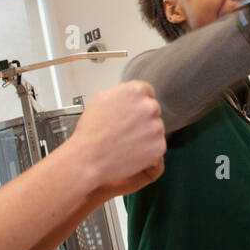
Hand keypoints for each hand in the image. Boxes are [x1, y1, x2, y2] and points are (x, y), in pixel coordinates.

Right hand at [69, 80, 165, 194]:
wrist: (89, 158)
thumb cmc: (91, 130)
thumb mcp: (101, 98)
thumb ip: (121, 91)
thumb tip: (129, 93)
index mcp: (136, 91)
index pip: (147, 92)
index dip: (137, 103)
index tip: (132, 111)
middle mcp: (149, 107)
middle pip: (152, 109)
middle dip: (142, 118)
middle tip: (125, 128)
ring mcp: (156, 127)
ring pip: (155, 127)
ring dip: (145, 133)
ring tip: (125, 139)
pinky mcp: (159, 146)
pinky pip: (156, 144)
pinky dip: (147, 148)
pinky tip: (131, 149)